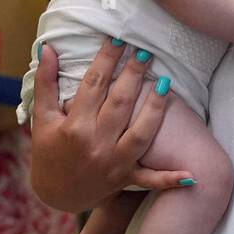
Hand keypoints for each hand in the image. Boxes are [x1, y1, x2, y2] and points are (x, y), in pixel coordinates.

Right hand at [29, 38, 195, 211]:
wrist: (55, 194)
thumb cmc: (48, 151)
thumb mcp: (42, 118)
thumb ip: (45, 82)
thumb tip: (47, 47)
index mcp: (74, 127)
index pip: (94, 85)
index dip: (106, 59)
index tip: (118, 39)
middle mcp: (96, 144)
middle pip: (120, 103)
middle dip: (134, 75)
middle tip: (145, 51)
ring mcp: (114, 163)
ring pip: (141, 133)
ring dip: (156, 109)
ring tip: (166, 83)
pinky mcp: (126, 178)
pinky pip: (151, 179)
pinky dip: (169, 179)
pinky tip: (191, 174)